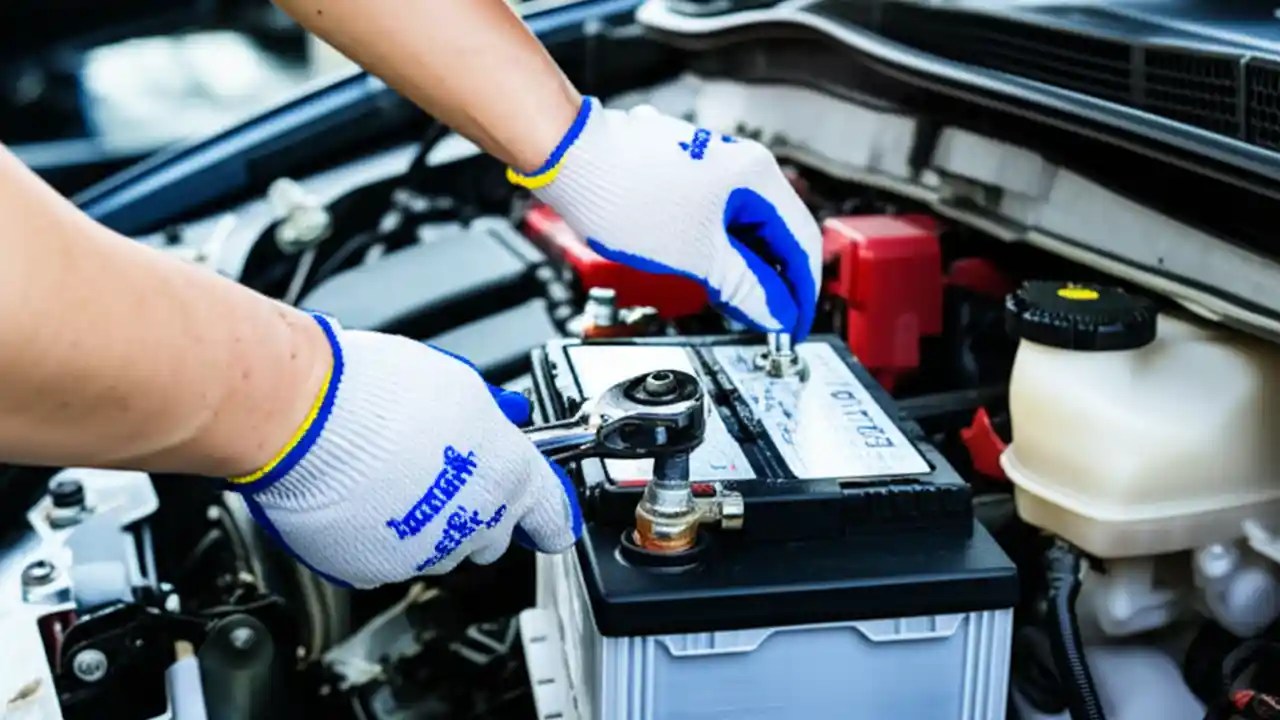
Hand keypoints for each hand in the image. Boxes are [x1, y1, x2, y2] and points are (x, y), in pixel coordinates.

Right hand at [227, 315, 581, 587]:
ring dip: (427, 522)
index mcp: (507, 478)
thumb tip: (505, 420)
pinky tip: (363, 497)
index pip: (554, 517)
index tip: (546, 515)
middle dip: (476, 507)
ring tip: (391, 474)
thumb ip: (492, 418)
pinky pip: (388, 558)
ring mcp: (423, 553)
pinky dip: (380, 536)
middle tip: (441, 467)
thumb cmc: (376, 391)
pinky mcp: (373, 570)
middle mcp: (473, 524)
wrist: (302, 417)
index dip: (549, 513)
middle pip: (493, 534)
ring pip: (440, 548)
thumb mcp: (458, 384)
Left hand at [509, 98, 821, 338]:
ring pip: (743, 228)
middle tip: (767, 321)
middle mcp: (738, 165)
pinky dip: (719, 251)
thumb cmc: (623, 189)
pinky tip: (708, 276)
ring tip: (737, 305)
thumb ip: (744, 288)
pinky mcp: (683, 176)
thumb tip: (775, 312)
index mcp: (755, 177)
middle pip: (775, 234)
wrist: (566, 156)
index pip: (801, 243)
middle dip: (774, 282)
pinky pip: (716, 220)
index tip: (794, 324)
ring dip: (745, 269)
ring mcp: (709, 168)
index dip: (802, 292)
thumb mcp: (696, 256)